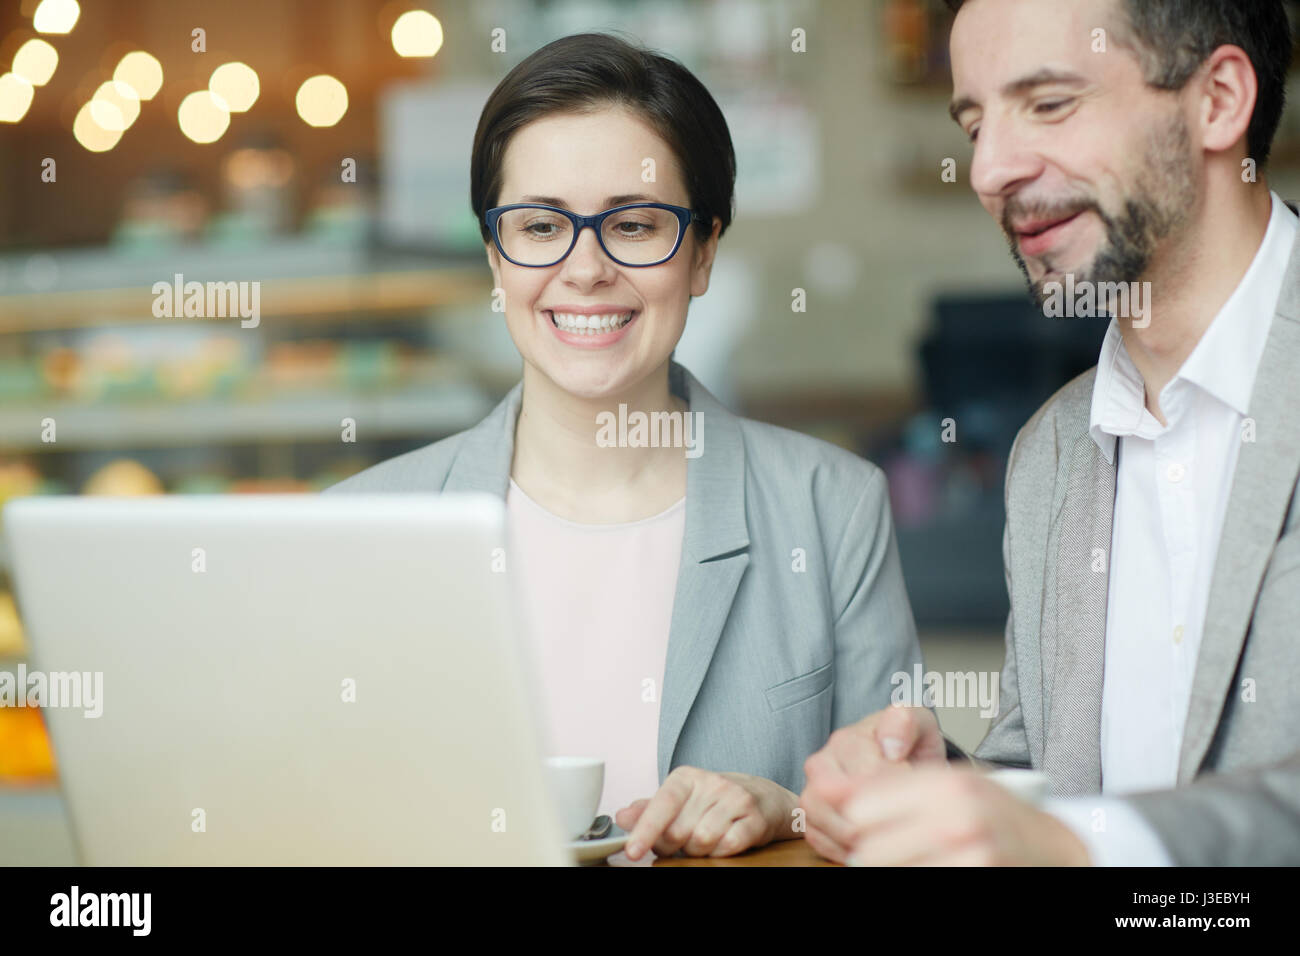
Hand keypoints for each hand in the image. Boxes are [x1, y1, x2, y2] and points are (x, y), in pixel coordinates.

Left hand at [615, 767, 798, 860]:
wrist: (764, 797)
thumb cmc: (712, 801)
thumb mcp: (680, 800)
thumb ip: (649, 810)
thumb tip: (621, 817)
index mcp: (687, 776)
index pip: (662, 803)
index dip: (645, 829)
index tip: (632, 851)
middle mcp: (712, 783)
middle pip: (678, 831)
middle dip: (673, 846)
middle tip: (680, 843)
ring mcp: (736, 799)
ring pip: (702, 841)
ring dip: (697, 851)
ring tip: (703, 840)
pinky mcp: (755, 819)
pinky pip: (727, 848)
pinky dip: (719, 853)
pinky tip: (721, 844)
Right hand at [799, 706, 945, 861]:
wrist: (901, 762)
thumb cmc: (908, 746)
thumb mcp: (918, 724)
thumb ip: (904, 723)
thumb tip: (890, 746)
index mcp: (846, 740)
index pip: (864, 773)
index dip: (894, 788)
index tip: (913, 789)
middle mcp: (821, 764)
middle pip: (832, 798)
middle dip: (870, 814)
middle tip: (898, 817)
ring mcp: (812, 792)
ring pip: (820, 822)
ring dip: (857, 835)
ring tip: (887, 832)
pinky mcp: (810, 818)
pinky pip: (817, 841)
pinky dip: (843, 849)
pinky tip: (869, 842)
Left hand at [835, 763, 1090, 865]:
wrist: (1057, 850)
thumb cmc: (996, 814)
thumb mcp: (948, 784)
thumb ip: (888, 785)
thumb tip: (827, 790)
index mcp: (945, 784)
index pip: (859, 807)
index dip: (854, 821)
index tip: (865, 828)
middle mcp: (955, 818)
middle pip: (867, 848)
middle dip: (869, 852)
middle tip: (894, 849)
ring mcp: (968, 854)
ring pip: (885, 867)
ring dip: (891, 867)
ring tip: (916, 857)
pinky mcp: (976, 877)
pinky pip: (914, 883)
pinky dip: (917, 876)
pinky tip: (930, 866)